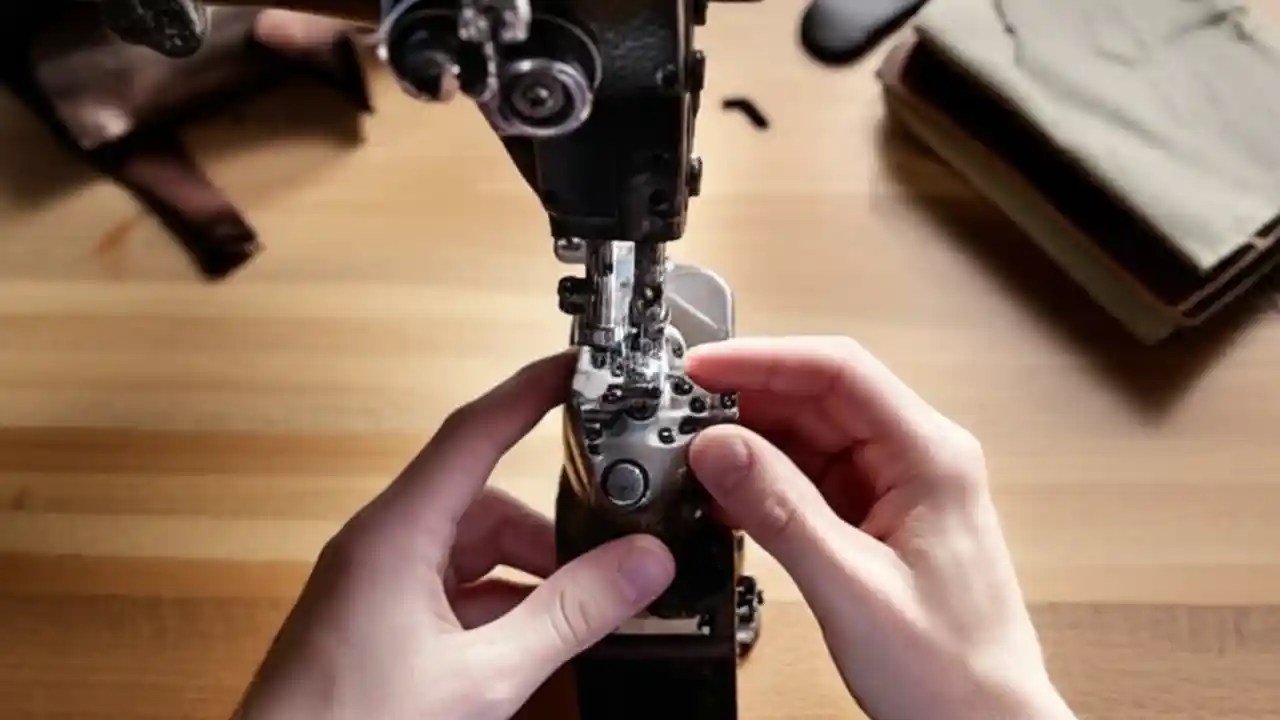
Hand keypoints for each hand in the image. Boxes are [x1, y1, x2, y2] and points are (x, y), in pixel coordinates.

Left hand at [234, 352, 675, 719]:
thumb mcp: (481, 677)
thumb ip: (568, 617)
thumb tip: (639, 566)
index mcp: (395, 535)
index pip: (474, 432)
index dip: (529, 391)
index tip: (576, 367)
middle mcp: (381, 547)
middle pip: (485, 505)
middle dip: (549, 534)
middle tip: (608, 561)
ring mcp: (376, 587)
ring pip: (471, 553)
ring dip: (526, 579)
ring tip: (574, 618)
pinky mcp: (377, 624)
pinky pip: (452, 593)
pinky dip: (498, 611)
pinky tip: (529, 648)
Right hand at [687, 337, 1075, 719]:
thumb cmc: (950, 668)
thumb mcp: (851, 586)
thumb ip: (780, 511)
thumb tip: (719, 447)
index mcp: (930, 457)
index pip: (839, 372)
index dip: (764, 359)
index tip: (702, 366)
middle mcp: (916, 458)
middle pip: (818, 398)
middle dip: (747, 401)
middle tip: (681, 416)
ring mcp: (894, 486)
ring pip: (808, 435)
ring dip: (751, 442)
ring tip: (694, 459)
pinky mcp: (874, 514)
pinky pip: (809, 476)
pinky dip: (764, 481)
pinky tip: (726, 496)